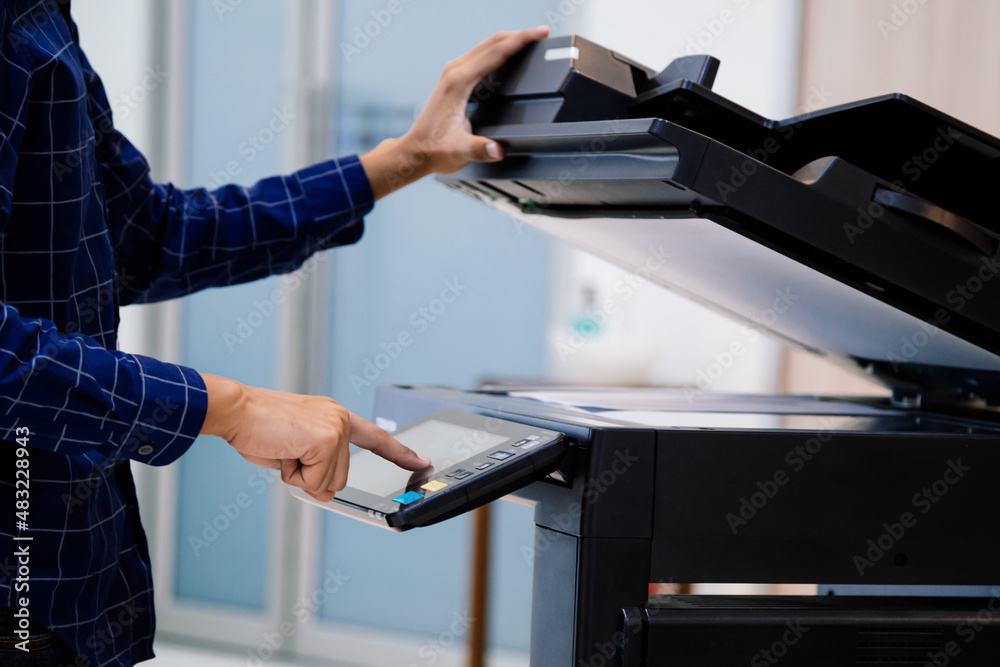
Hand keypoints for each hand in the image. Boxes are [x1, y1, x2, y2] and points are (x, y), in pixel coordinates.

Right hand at [199, 374, 429, 501]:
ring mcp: (335, 428)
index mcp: (334, 416)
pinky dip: (294, 475)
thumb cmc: (256, 426)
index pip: (374, 436)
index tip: (420, 461)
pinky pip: (315, 480)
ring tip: (283, 449)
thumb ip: (315, 467)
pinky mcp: (327, 439)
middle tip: (287, 452)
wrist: (236, 410)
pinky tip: (283, 451)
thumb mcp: (293, 450)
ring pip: (329, 481)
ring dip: (301, 476)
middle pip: (341, 476)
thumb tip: (324, 493)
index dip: (399, 452)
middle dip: (310, 476)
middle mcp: (339, 419)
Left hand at [359, 26, 549, 198]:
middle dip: (519, 36)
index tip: (539, 34)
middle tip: (541, 33)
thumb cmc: (434, 149)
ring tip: (529, 42)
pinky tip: (507, 57)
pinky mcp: (453, 80)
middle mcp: (454, 72)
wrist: (415, 152)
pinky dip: (498, 52)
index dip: (521, 41)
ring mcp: (452, 74)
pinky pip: (480, 57)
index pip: (496, 53)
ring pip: (486, 47)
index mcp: (458, 82)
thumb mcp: (460, 151)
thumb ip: (480, 149)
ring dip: (508, 41)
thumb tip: (497, 149)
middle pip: (492, 43)